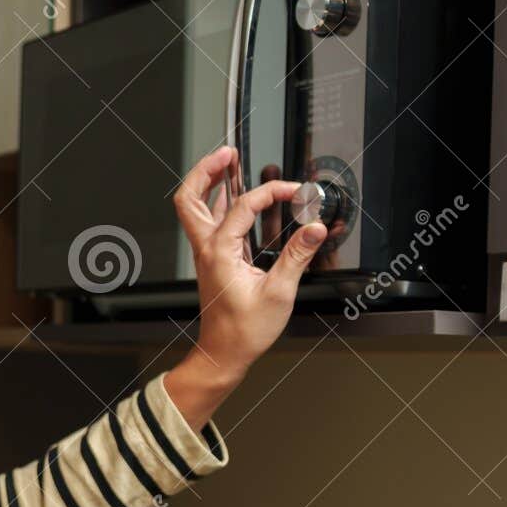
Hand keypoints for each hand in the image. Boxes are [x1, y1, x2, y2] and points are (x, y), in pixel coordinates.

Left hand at [163, 146, 327, 429]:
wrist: (224, 353)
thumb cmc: (243, 331)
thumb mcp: (278, 293)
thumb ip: (297, 256)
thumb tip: (315, 228)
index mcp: (219, 253)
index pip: (243, 206)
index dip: (272, 192)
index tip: (296, 191)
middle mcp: (207, 249)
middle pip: (190, 198)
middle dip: (206, 170)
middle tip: (227, 152)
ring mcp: (207, 253)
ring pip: (195, 208)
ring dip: (209, 183)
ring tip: (227, 162)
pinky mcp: (214, 259)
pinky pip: (210, 222)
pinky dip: (219, 203)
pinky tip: (234, 195)